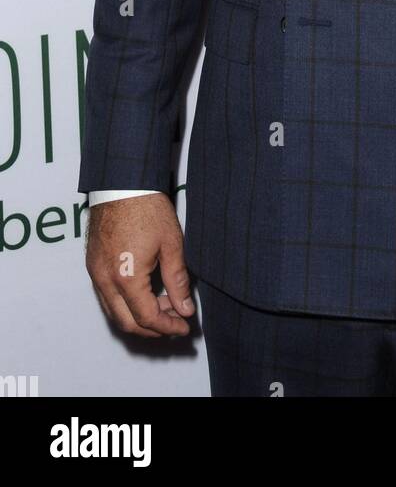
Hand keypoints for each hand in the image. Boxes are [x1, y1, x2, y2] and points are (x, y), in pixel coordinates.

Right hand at [84, 193, 194, 337]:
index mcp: (127, 279)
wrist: (122, 184)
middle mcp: (105, 281)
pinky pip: (106, 297)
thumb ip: (178, 281)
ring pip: (114, 312)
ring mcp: (95, 274)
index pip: (147, 318)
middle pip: (127, 323)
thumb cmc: (148, 209)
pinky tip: (145, 293)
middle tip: (175, 321)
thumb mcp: (172, 245)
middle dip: (153, 328)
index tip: (184, 326)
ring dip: (138, 317)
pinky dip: (125, 304)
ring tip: (164, 306)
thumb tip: (185, 309)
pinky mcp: (92, 265)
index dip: (168, 327)